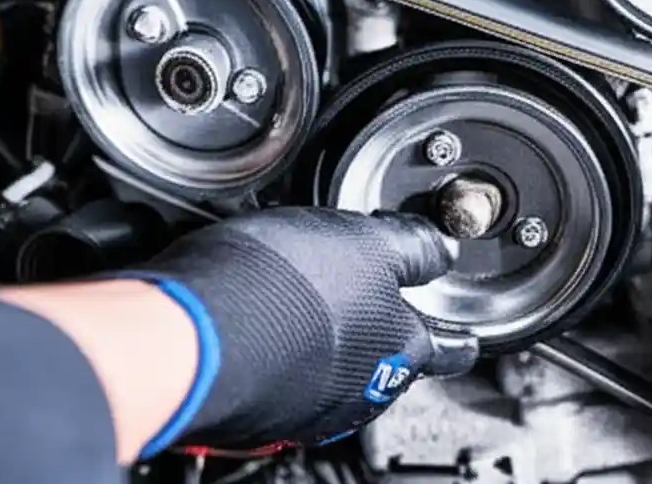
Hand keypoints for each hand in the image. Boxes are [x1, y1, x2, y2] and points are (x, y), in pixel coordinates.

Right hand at [127, 207, 477, 451]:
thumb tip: (440, 249)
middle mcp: (358, 391)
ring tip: (298, 303)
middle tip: (361, 298)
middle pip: (384, 360)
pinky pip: (276, 378)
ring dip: (321, 342)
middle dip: (376, 330)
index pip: (447, 348)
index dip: (456, 338)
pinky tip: (252, 325)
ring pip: (330, 371)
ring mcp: (303, 408)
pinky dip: (273, 354)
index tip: (466, 340)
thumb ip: (412, 246)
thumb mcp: (368, 240)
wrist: (185, 336)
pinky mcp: (252, 412)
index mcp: (400, 349)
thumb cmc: (278, 287)